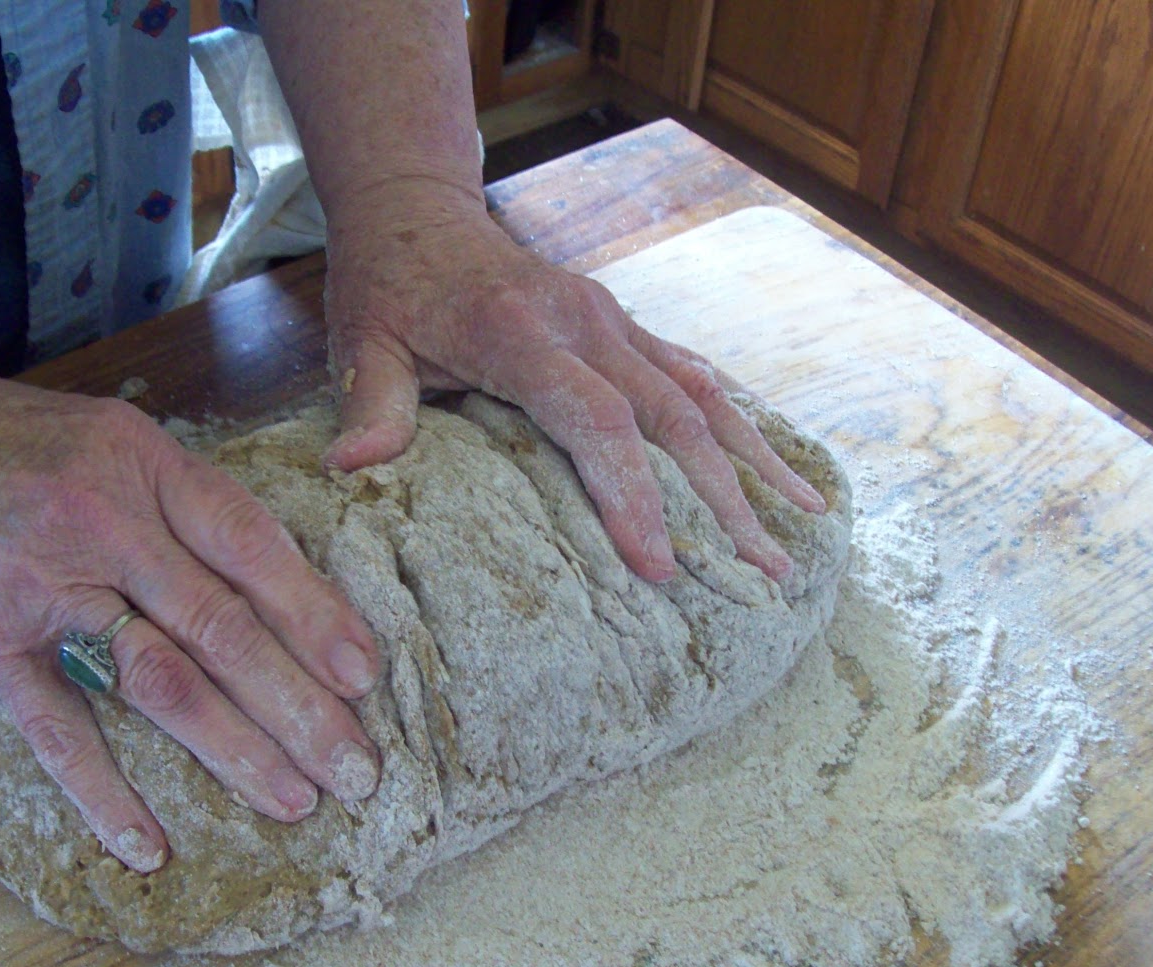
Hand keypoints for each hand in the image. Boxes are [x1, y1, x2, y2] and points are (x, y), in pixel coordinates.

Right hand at [0, 364, 381, 872]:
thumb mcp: (105, 436)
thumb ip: (182, 499)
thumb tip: (275, 568)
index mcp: (143, 467)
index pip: (250, 545)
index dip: (313, 612)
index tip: (362, 674)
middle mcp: (104, 527)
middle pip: (221, 628)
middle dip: (298, 706)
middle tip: (357, 768)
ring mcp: (45, 591)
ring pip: (157, 681)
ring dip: (232, 750)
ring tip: (293, 802)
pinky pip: (56, 729)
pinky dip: (103, 794)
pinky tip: (149, 847)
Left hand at [319, 193, 826, 582]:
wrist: (417, 210)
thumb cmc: (389, 288)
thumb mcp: (365, 345)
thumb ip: (369, 408)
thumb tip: (349, 473)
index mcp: (522, 333)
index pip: (596, 421)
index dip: (632, 493)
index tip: (660, 566)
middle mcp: (585, 322)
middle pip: (672, 416)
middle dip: (723, 499)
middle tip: (765, 571)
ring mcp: (613, 319)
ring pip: (701, 395)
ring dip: (754, 463)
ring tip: (803, 525)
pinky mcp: (625, 325)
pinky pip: (693, 376)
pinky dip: (739, 424)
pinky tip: (777, 469)